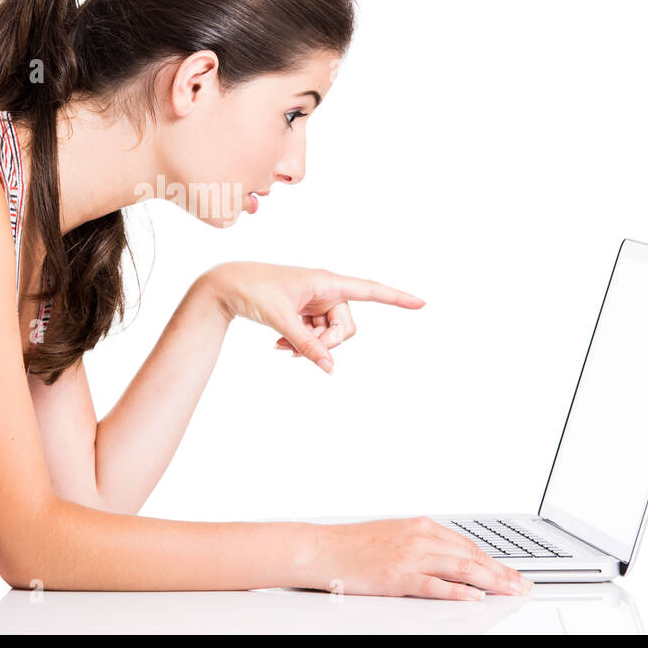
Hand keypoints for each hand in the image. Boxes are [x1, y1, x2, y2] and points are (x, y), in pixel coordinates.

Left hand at [202, 262, 424, 373]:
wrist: (225, 286)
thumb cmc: (253, 291)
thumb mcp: (281, 319)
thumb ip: (307, 344)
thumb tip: (329, 367)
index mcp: (326, 281)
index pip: (369, 289)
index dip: (396, 298)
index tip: (422, 303)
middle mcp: (325, 289)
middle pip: (347, 326)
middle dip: (328, 343)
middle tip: (301, 351)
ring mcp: (315, 301)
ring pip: (331, 334)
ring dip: (311, 346)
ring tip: (283, 348)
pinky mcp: (304, 310)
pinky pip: (316, 334)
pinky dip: (302, 343)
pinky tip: (280, 346)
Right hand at [302, 517, 534, 598]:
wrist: (323, 548)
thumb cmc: (353, 545)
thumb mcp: (394, 536)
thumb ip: (423, 546)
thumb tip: (450, 562)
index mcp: (420, 526)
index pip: (467, 545)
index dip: (494, 561)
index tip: (512, 573)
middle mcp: (419, 537)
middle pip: (471, 557)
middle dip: (502, 572)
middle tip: (523, 585)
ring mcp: (410, 556)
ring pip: (461, 569)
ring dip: (492, 581)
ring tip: (510, 592)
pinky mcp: (398, 576)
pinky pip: (436, 585)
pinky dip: (459, 592)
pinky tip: (476, 597)